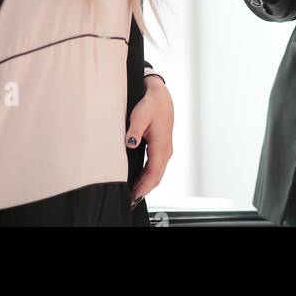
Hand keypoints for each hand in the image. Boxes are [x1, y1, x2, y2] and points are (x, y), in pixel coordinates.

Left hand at [127, 76, 173, 206]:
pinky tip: (139, 179)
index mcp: (162, 145)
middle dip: (144, 190)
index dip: (144, 187)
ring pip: (156, 173)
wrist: (160, 94)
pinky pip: (156, 167)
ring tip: (134, 193)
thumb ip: (134, 130)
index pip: (153, 173)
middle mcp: (166, 150)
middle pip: (156, 177)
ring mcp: (165, 149)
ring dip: (146, 184)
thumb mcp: (140, 114)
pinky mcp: (161, 147)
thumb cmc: (151, 103)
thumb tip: (130, 144)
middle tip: (131, 200)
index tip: (134, 196)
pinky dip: (148, 176)